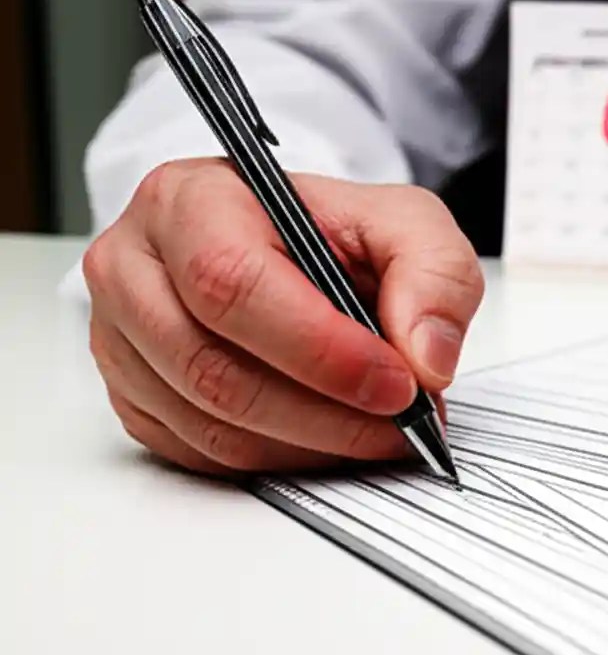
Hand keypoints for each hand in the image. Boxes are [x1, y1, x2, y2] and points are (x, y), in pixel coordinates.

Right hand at [84, 158, 483, 475]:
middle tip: (400, 423)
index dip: (321, 350)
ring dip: (310, 445)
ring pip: (210, 423)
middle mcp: (134, 267)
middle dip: (326, 412)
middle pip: (214, 367)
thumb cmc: (332, 230)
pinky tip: (330, 438)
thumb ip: (434, 274)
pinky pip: (201, 454)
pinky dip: (279, 459)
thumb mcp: (406, 222)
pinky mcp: (133, 396)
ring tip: (378, 432)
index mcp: (188, 200)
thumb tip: (424, 356)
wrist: (293, 248)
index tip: (396, 383)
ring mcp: (121, 338)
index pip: (232, 284)